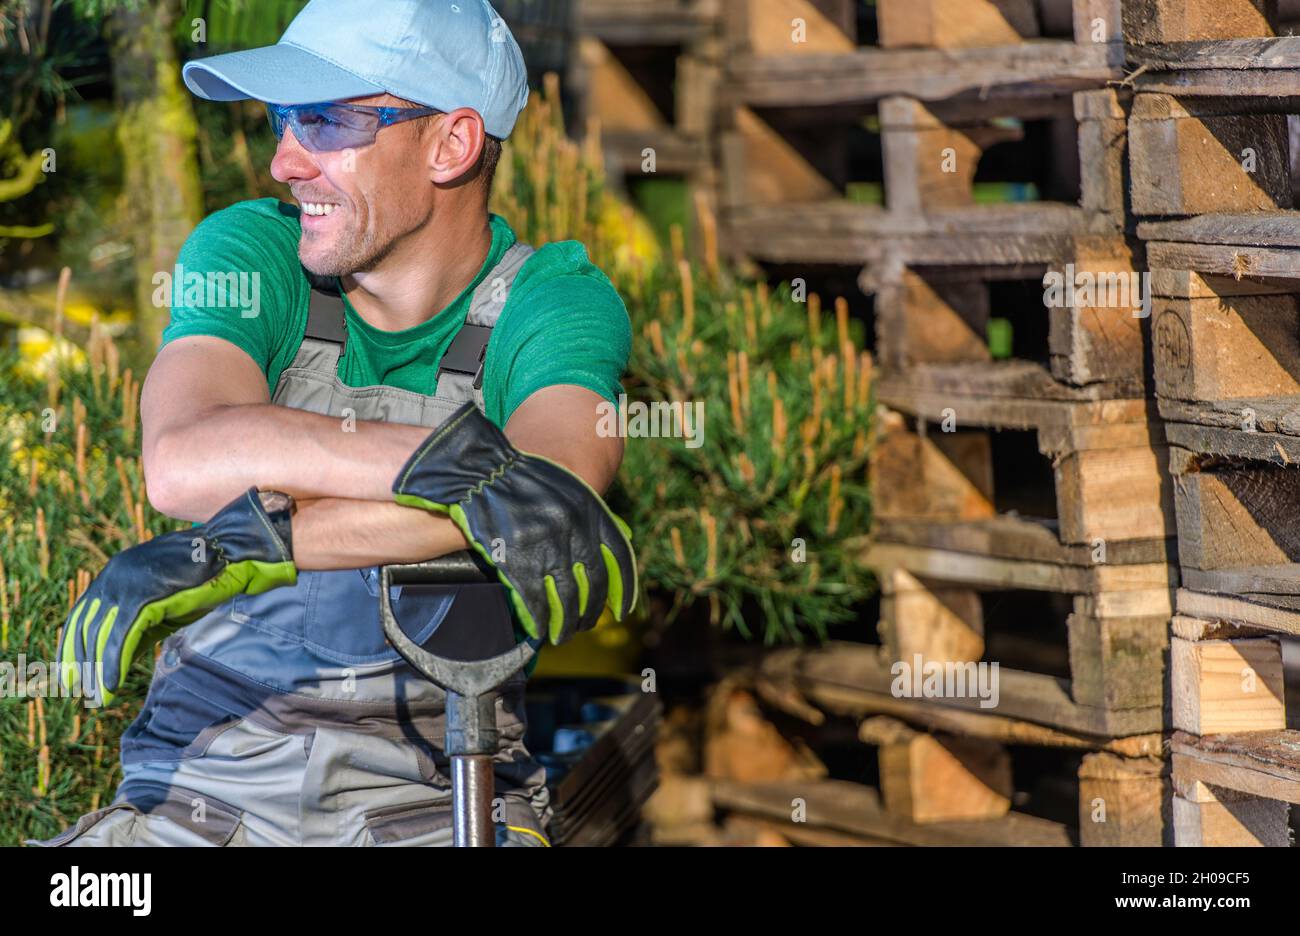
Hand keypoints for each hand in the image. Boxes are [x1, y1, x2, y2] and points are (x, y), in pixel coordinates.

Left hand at [58, 488, 295, 704]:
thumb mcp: (163, 603)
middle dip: (80, 662)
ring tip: (98, 696)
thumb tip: (119, 657)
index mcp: (115, 573)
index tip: (73, 672)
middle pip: (85, 626)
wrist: (230, 552)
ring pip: (100, 635)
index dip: (74, 646)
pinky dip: (114, 664)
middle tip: (79, 691)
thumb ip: (139, 625)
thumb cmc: (204, 577)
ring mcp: (127, 586)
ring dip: (96, 669)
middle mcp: (113, 576)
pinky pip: (121, 638)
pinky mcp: (144, 598)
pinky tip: (112, 685)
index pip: (83, 614)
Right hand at [393, 402, 636, 644]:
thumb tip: (607, 551)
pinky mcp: (519, 561)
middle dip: (590, 612)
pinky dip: (539, 620)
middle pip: (595, 586)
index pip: (619, 560)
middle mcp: (575, 531)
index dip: (624, 591)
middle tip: (583, 624)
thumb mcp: (567, 491)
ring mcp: (547, 548)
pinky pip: (536, 602)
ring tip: (561, 634)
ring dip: (566, 624)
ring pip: (568, 600)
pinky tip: (538, 629)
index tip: (623, 610)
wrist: (482, 471)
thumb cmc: (523, 480)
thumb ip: (587, 520)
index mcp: (591, 511)